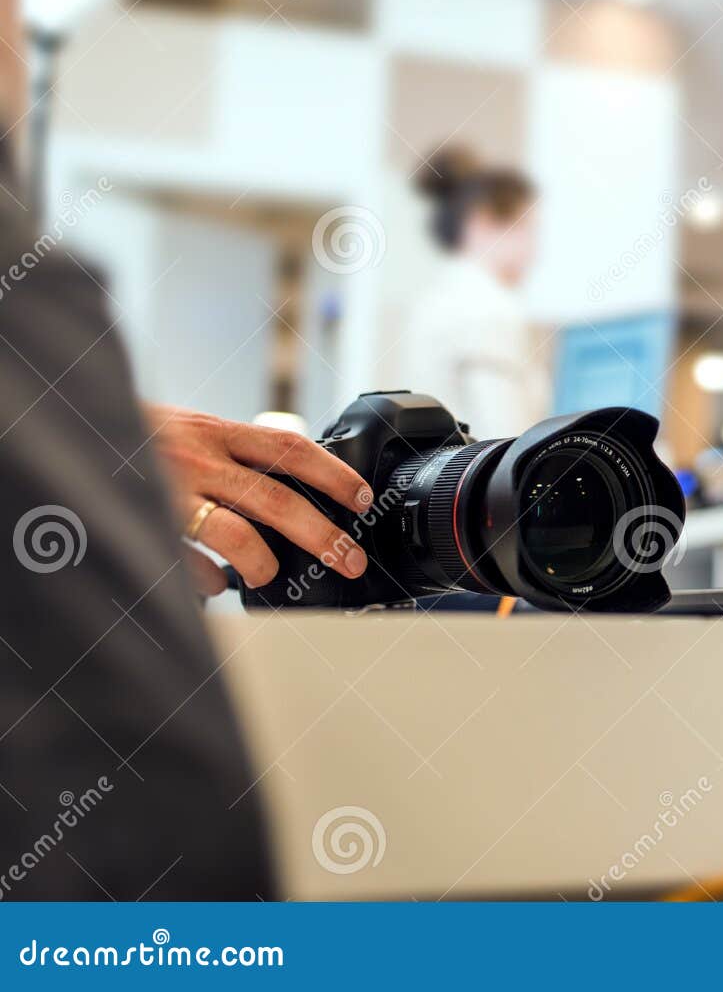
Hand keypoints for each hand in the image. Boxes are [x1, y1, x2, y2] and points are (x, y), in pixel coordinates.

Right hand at [145, 405, 373, 590]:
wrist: (70, 426)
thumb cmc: (139, 436)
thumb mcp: (192, 429)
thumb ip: (233, 453)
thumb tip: (287, 483)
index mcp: (218, 431)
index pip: (292, 448)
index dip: (334, 473)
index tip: (362, 498)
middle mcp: (199, 458)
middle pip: (277, 498)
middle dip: (322, 534)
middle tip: (350, 560)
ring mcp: (171, 490)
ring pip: (235, 533)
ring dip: (262, 563)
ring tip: (270, 577)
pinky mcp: (146, 519)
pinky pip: (184, 560)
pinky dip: (205, 579)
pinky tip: (215, 586)